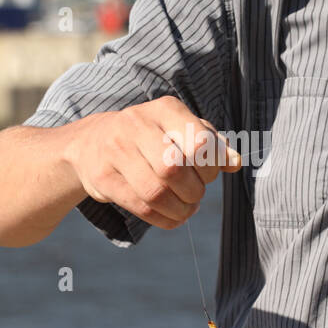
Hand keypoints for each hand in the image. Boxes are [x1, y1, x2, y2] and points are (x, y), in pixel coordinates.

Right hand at [63, 96, 242, 229]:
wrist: (91, 143)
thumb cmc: (150, 137)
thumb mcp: (181, 130)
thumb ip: (211, 144)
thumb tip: (235, 163)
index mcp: (165, 108)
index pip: (199, 142)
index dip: (211, 166)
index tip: (207, 174)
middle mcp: (136, 124)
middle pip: (175, 169)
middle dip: (194, 191)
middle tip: (195, 194)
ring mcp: (115, 151)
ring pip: (157, 192)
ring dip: (180, 209)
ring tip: (186, 209)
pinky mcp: (102, 178)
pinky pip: (141, 207)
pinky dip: (164, 219)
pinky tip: (172, 216)